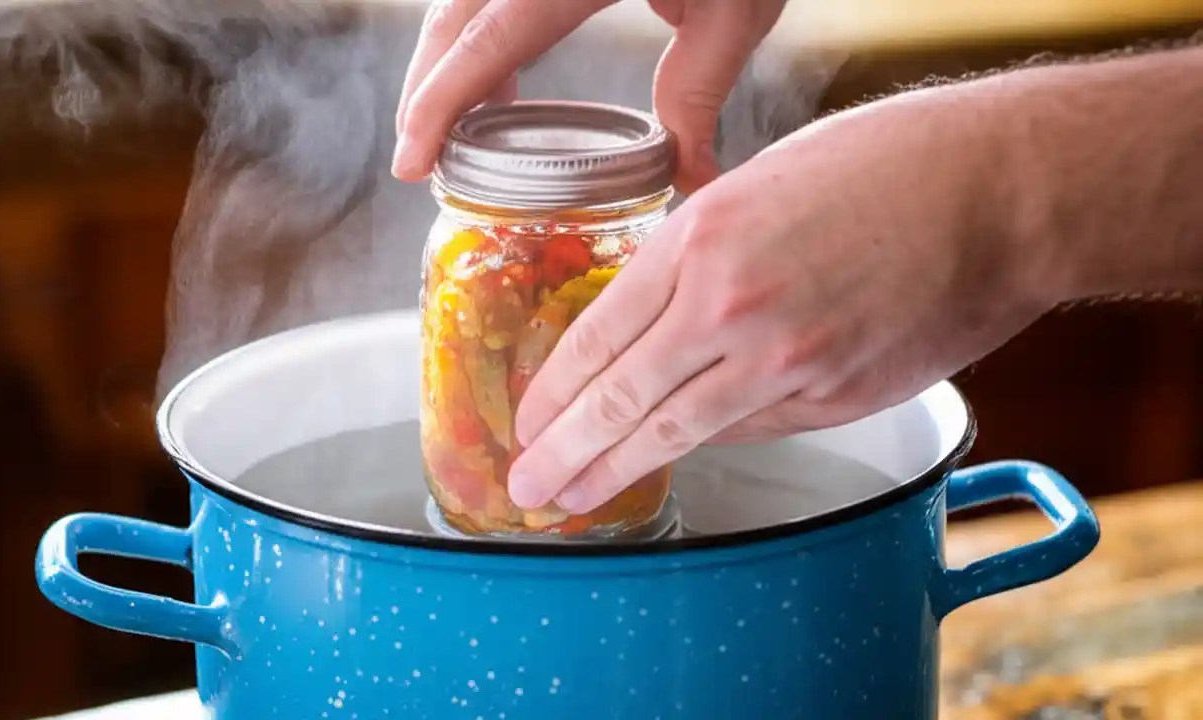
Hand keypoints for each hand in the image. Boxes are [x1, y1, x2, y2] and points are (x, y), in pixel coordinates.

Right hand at [392, 0, 787, 192]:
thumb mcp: (736, 7)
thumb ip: (700, 90)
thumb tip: (690, 181)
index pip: (485, 41)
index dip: (438, 105)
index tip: (410, 162)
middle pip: (452, 20)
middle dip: (427, 92)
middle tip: (420, 159)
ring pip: (462, 3)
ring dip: (450, 65)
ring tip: (461, 131)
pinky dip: (478, 36)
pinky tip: (501, 80)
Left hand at [506, 86, 1061, 513]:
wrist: (994, 192)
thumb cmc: (881, 166)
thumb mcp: (757, 185)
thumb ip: (697, 258)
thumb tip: (654, 326)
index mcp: (701, 241)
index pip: (598, 336)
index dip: (554, 390)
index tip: (527, 421)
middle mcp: (731, 308)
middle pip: (621, 400)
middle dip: (564, 453)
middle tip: (528, 487)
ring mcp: (785, 362)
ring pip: (677, 432)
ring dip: (617, 471)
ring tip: (574, 499)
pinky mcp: (835, 398)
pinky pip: (752, 428)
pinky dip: (710, 441)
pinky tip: (677, 455)